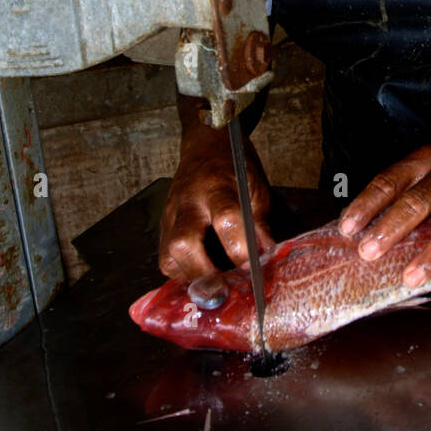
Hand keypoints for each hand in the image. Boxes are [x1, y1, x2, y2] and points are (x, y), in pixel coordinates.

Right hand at [158, 133, 273, 281]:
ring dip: (191, 277)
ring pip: (168, 256)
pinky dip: (183, 273)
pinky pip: (166, 258)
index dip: (239, 249)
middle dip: (204, 273)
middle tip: (226, 286)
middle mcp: (188, 202)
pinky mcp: (164, 225)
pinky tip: (201, 273)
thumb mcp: (255, 185)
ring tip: (213, 283)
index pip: (226, 220)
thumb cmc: (232, 164)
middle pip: (183, 244)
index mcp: (216, 187)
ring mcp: (171, 214)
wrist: (205, 143)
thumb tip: (266, 256)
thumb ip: (259, 222)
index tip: (252, 270)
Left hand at [337, 131, 430, 298]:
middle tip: (368, 252)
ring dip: (430, 255)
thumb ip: (407, 186)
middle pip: (416, 202)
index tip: (346, 228)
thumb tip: (368, 223)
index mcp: (424, 161)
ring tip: (410, 278)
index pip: (389, 181)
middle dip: (390, 228)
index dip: (366, 204)